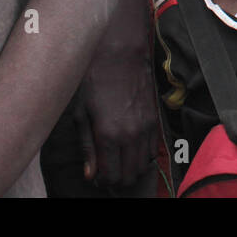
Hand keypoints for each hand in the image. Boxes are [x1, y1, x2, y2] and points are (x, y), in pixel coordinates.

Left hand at [75, 51, 159, 188]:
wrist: (120, 55)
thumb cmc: (95, 80)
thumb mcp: (81, 114)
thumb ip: (87, 147)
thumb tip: (90, 174)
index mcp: (109, 135)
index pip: (110, 176)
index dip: (102, 181)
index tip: (96, 176)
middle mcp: (131, 135)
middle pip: (129, 175)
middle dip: (117, 179)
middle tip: (106, 172)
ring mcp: (146, 127)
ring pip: (143, 166)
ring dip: (131, 169)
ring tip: (118, 162)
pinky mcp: (154, 119)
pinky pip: (152, 150)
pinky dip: (142, 156)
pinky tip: (130, 148)